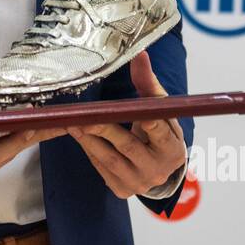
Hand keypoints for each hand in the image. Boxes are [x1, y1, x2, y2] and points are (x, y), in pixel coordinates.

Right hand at [0, 90, 69, 196]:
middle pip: (9, 153)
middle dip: (31, 135)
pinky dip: (1, 149)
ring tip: (37, 125)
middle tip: (55, 123)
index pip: (7, 146)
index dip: (28, 131)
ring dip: (16, 141)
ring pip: (1, 159)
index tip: (45, 119)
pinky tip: (12, 135)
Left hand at [65, 51, 186, 200]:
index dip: (153, 126)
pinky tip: (78, 135)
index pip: (162, 135)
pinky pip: (101, 168)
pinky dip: (89, 150)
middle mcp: (157, 169)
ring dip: (89, 140)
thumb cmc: (160, 133)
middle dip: (106, 131)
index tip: (143, 119)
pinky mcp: (121, 189)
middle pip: (129, 147)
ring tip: (72, 124)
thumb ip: (149, 85)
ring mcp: (138, 182)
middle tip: (86, 118)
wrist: (160, 169)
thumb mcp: (161, 111)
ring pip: (110, 160)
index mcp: (172, 148)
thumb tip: (140, 55)